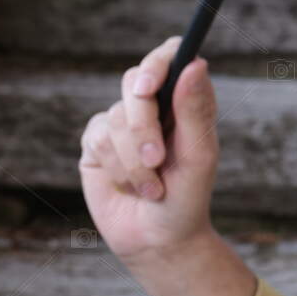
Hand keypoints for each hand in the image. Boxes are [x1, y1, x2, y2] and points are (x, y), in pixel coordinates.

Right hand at [79, 35, 219, 260]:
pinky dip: (116, 166)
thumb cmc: (188, 197)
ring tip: (152, 186)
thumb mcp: (199, 156)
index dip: (158, 62)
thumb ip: (196, 111)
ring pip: (115, 117)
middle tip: (156, 159)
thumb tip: (196, 64)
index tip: (149, 87)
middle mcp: (154, 105)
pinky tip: (130, 186)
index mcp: (186, 100)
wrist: (158, 239)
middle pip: (135, 83)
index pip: (172, 56)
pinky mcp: (97, 142)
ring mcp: (122, 122)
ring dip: (133, 159)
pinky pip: (97, 138)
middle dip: (143, 125)